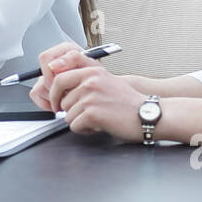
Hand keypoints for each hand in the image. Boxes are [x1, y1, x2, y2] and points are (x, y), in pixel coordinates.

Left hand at [30, 42, 145, 140]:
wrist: (146, 115)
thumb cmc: (127, 102)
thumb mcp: (106, 80)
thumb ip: (85, 79)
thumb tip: (61, 86)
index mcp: (92, 71)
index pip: (60, 78)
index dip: (54, 93)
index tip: (56, 101)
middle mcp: (90, 81)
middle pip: (62, 100)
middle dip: (67, 110)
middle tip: (76, 115)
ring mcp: (90, 97)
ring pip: (67, 115)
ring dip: (79, 121)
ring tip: (96, 119)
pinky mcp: (92, 114)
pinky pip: (74, 126)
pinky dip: (84, 130)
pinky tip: (98, 126)